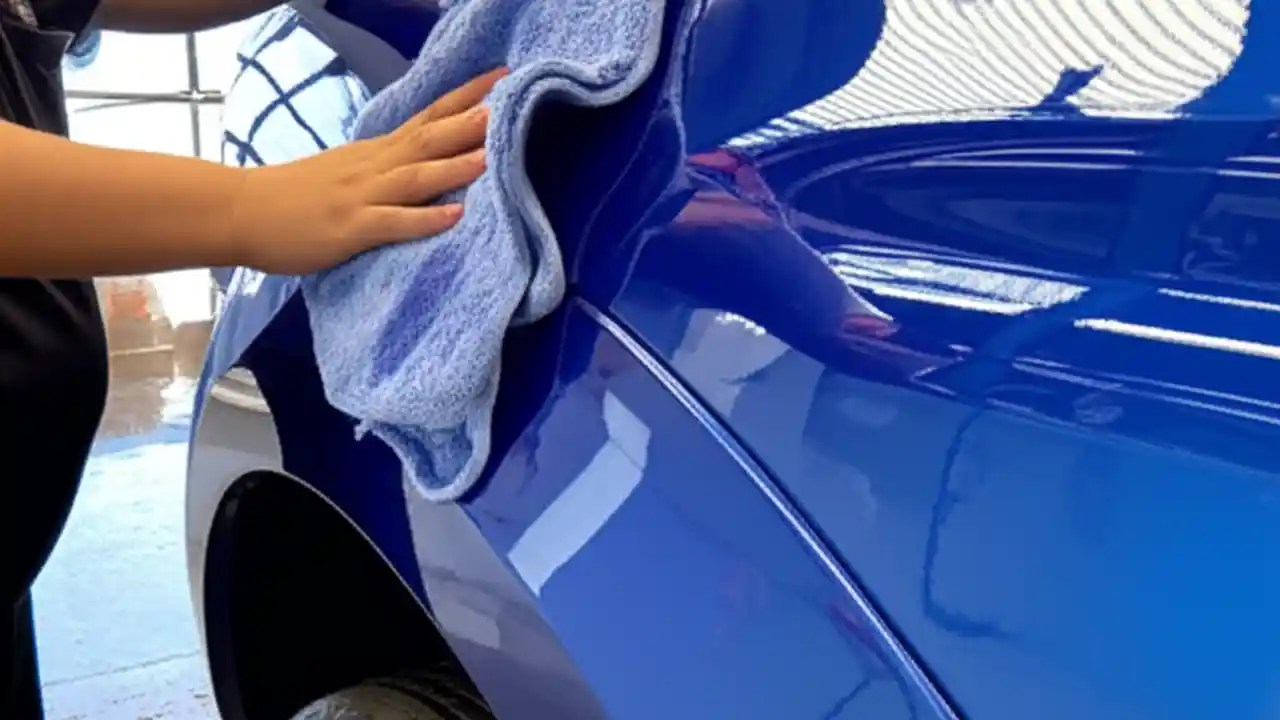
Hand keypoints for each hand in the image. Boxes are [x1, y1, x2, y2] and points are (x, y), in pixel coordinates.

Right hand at [229, 67, 507, 274]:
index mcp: (375, 153)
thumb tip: (423, 159)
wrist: (240, 211)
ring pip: (414, 176)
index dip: (465, 98)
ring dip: (453, 165)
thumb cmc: (295, 196)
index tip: (501, 79)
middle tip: (508, 102)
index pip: (428, 117)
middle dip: (469, 121)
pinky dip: (424, 219)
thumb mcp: (346, 170)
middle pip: (427, 137)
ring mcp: (360, 196)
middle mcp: (372, 167)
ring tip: (490, 154)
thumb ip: (384, 165)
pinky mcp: (349, 228)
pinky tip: (453, 216)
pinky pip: (392, 223)